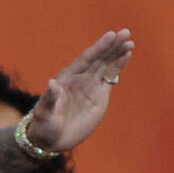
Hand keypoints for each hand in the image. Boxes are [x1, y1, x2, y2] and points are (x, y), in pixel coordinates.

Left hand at [26, 29, 134, 152]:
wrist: (52, 139)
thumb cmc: (44, 125)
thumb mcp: (44, 113)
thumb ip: (49, 98)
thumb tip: (52, 83)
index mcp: (67, 78)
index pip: (85, 59)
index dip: (98, 48)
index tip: (111, 35)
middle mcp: (79, 78)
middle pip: (98, 58)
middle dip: (112, 46)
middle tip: (126, 32)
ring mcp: (90, 85)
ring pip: (106, 65)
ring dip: (117, 53)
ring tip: (130, 42)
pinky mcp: (99, 95)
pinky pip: (110, 77)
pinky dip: (118, 66)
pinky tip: (126, 55)